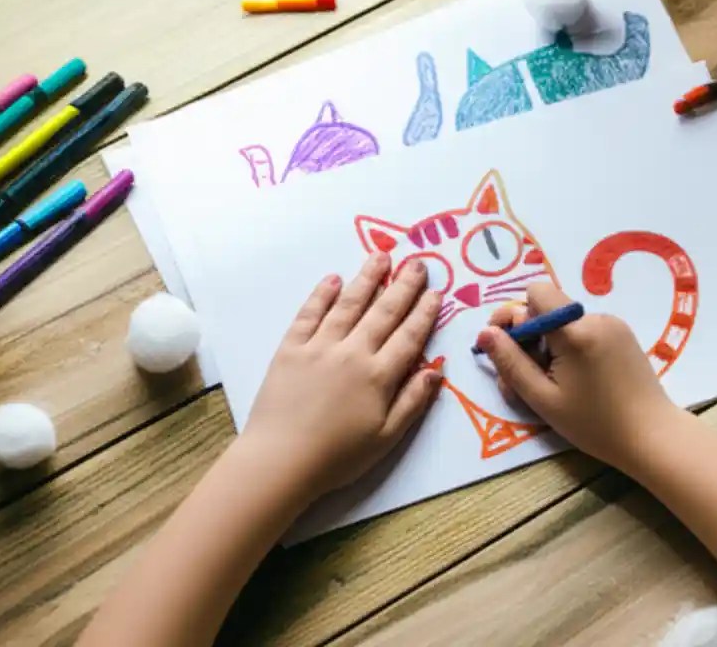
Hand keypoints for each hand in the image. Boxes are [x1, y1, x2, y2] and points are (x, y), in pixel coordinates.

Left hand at [241, 252, 442, 498]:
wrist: (280, 460)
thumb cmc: (338, 457)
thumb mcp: (386, 438)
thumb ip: (413, 401)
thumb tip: (436, 370)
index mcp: (379, 376)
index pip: (409, 337)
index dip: (424, 313)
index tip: (436, 292)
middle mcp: (352, 353)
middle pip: (383, 312)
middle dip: (403, 286)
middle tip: (417, 262)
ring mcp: (319, 347)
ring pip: (348, 305)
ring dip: (366, 278)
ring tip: (380, 256)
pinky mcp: (290, 349)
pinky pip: (309, 315)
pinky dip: (321, 295)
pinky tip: (333, 280)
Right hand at [475, 283, 680, 471]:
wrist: (651, 436)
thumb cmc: (595, 424)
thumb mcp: (543, 399)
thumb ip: (511, 363)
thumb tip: (484, 333)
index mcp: (575, 331)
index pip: (536, 293)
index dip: (515, 315)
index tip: (505, 345)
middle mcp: (596, 318)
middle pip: (548, 310)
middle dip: (528, 337)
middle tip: (523, 376)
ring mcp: (613, 324)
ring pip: (564, 322)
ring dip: (548, 345)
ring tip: (550, 383)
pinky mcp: (622, 335)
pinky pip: (584, 330)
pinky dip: (569, 347)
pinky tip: (574, 378)